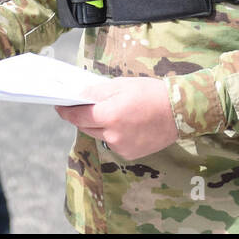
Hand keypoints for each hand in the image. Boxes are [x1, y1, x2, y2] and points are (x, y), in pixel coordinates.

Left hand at [55, 77, 177, 160]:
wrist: (179, 112)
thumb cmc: (152, 93)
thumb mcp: (122, 85)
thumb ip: (97, 92)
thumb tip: (80, 95)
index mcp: (109, 115)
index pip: (78, 115)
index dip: (66, 111)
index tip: (59, 106)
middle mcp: (113, 135)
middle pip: (86, 127)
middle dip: (80, 117)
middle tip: (78, 106)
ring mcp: (121, 146)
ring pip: (99, 135)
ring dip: (97, 125)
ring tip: (107, 112)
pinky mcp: (129, 153)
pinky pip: (112, 143)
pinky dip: (111, 133)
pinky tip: (122, 123)